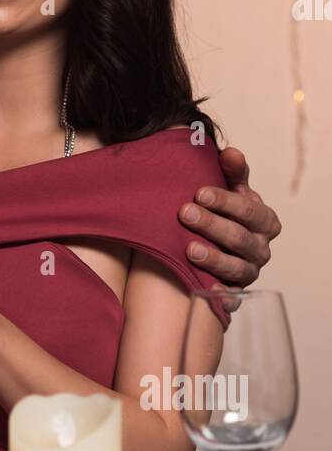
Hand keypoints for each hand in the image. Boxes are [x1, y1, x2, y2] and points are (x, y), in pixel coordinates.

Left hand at [179, 146, 281, 286]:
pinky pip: (232, 298)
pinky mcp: (235, 293)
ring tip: (189, 248)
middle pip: (240, 238)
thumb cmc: (223, 212)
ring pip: (236, 268)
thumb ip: (232, 171)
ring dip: (214, 258)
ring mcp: (249, 272)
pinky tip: (205, 289)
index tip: (199, 192)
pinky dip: (222, 295)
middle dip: (213, 224)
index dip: (224, 200)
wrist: (212, 246)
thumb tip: (230, 153)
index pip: (248, 209)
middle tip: (185, 213)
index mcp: (265, 220)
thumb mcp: (230, 190)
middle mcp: (261, 249)